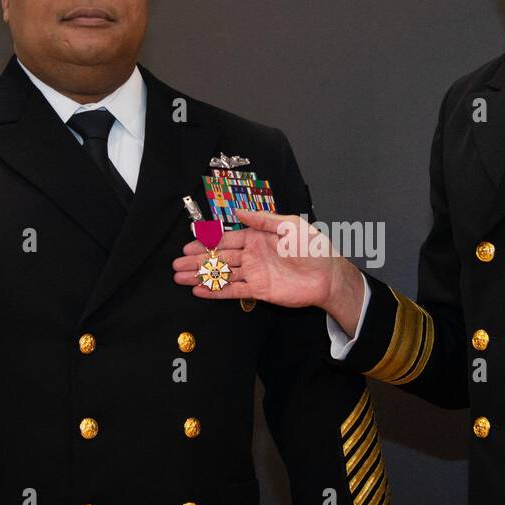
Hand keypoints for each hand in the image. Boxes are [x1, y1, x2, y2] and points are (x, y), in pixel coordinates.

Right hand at [171, 208, 364, 330]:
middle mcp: (252, 255)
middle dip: (197, 261)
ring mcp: (254, 273)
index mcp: (257, 237)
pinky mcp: (259, 291)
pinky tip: (200, 290)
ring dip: (201, 276)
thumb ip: (263, 220)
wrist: (329, 275)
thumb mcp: (289, 225)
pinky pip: (234, 291)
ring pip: (222, 275)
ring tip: (180, 278)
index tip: (188, 246)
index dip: (206, 243)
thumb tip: (238, 212)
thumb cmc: (314, 247)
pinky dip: (216, 292)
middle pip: (219, 258)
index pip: (225, 240)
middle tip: (176, 264)